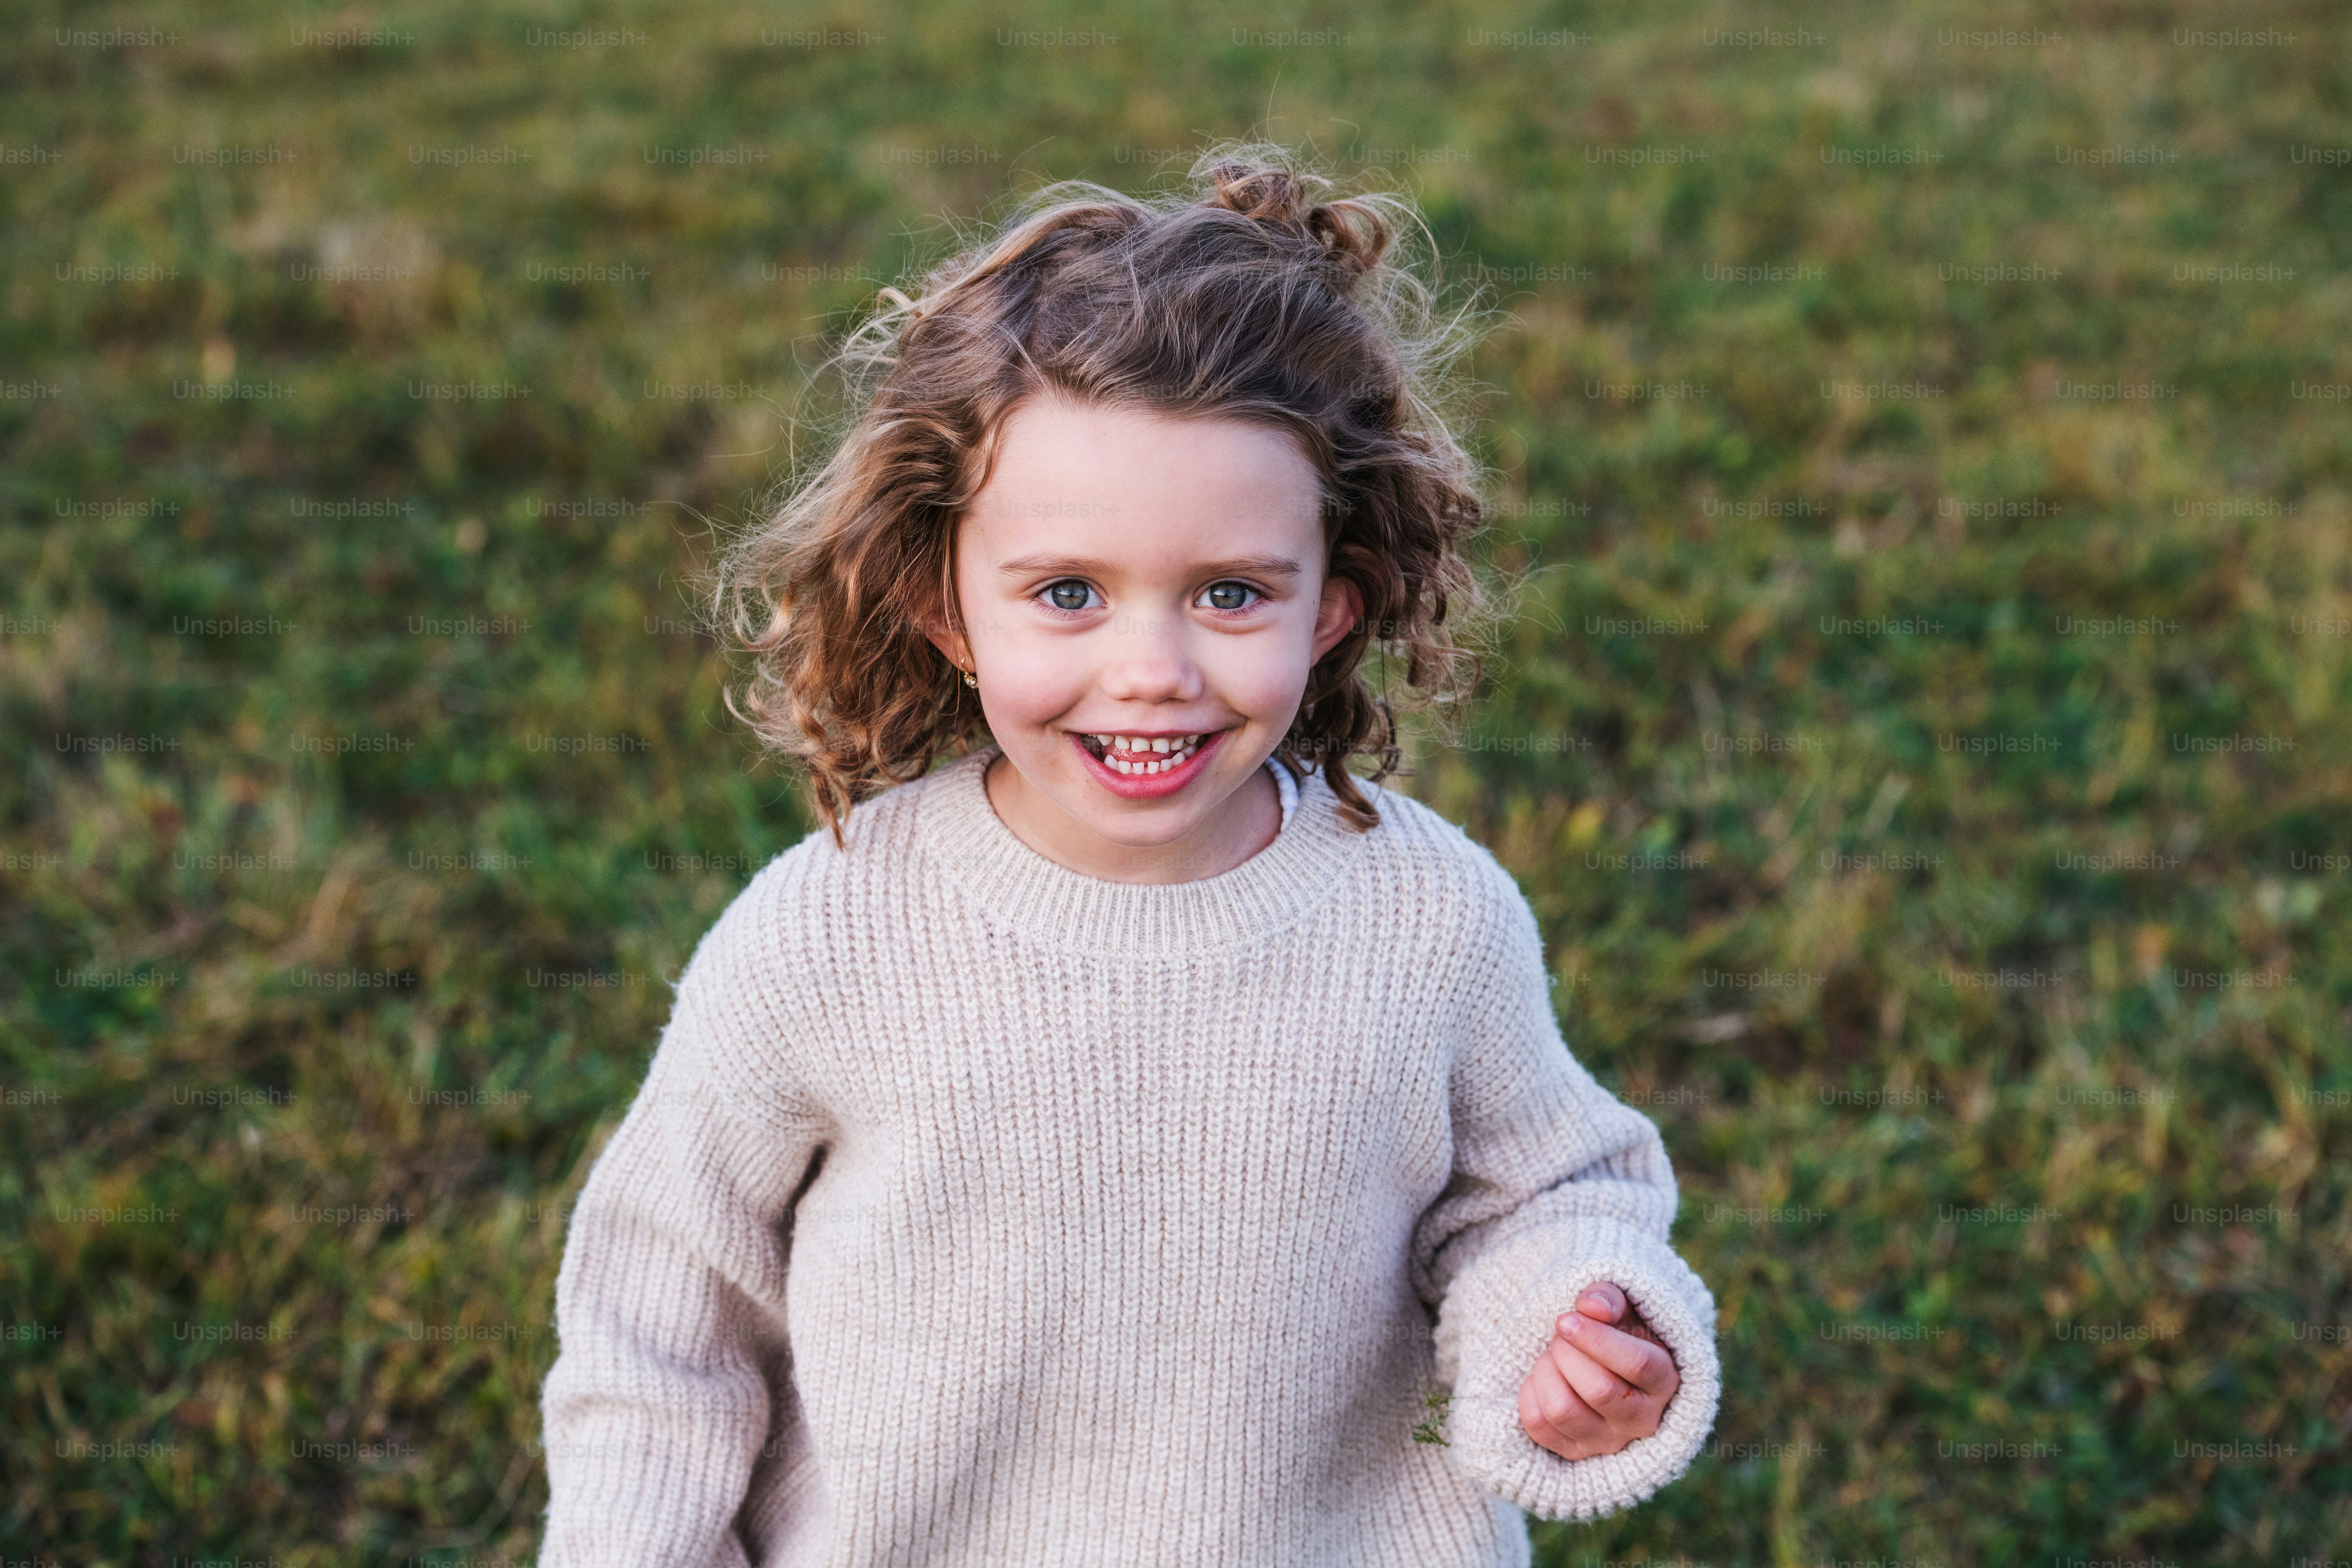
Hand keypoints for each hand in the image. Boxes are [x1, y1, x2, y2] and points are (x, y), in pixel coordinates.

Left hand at [1516, 1281, 1680, 1460]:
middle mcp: (1643, 1419)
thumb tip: (1592, 1307)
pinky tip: (1544, 1377)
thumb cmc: (1617, 1331)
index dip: (1596, 1339)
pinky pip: (1537, 1425)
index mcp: (1665, 1380)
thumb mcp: (1622, 1307)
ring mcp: (1608, 1441)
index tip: (1567, 1319)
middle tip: (1562, 1332)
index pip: (1637, 1364)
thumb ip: (1610, 1298)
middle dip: (1568, 1352)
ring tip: (1553, 1355)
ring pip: (1563, 1410)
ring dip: (1547, 1371)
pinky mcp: (1574, 1452)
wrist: (1603, 1364)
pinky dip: (1530, 1392)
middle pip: (1598, 1389)